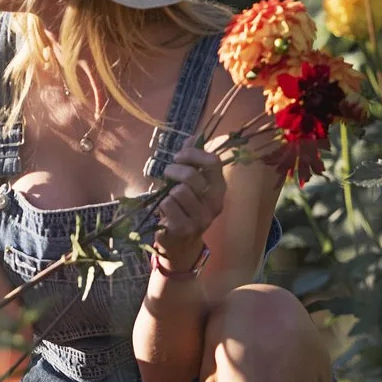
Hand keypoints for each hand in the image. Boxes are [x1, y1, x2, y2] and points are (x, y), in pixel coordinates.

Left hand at [152, 144, 226, 265]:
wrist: (180, 244)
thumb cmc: (183, 208)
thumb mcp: (190, 184)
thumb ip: (192, 161)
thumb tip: (194, 137)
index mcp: (219, 188)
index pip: (213, 162)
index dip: (192, 154)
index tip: (178, 156)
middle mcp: (215, 203)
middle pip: (191, 176)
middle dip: (173, 171)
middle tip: (167, 175)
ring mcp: (202, 218)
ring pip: (178, 191)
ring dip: (168, 192)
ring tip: (169, 198)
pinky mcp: (185, 229)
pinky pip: (168, 205)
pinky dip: (162, 205)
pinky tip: (167, 212)